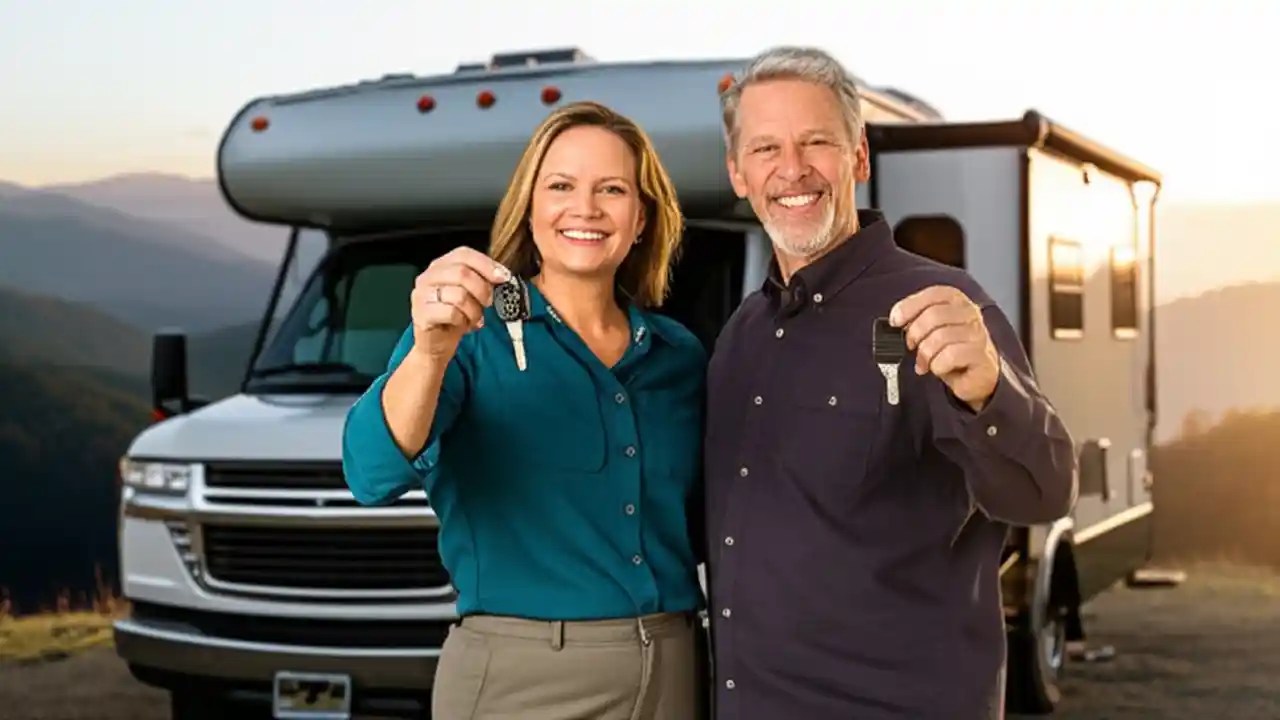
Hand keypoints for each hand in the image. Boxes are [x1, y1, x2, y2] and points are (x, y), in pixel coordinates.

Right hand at [409, 247, 510, 362]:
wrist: (435, 345)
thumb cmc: (453, 318)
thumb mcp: (470, 294)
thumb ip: (482, 280)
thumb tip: (502, 275)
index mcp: (440, 266)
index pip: (464, 254)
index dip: (486, 264)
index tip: (503, 277)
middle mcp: (428, 276)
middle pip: (462, 272)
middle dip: (482, 290)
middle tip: (488, 303)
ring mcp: (422, 294)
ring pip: (459, 295)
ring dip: (474, 310)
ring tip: (474, 318)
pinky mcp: (422, 314)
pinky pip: (451, 313)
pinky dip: (463, 321)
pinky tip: (463, 325)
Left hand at [889, 285, 999, 411]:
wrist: (976, 376)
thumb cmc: (951, 351)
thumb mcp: (932, 331)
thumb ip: (917, 320)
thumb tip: (898, 320)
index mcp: (957, 301)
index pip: (933, 294)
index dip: (911, 306)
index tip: (896, 321)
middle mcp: (970, 313)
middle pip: (934, 315)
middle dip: (915, 334)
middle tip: (911, 346)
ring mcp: (978, 333)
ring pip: (940, 337)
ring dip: (925, 354)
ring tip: (925, 362)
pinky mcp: (980, 354)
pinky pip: (950, 356)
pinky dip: (938, 366)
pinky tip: (940, 368)